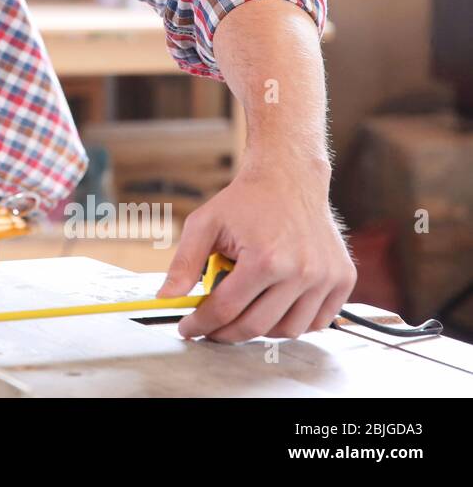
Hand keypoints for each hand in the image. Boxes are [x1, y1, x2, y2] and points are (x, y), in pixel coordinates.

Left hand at [156, 151, 355, 342]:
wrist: (289, 178)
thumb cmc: (246, 200)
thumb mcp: (204, 223)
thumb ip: (184, 263)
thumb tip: (166, 297)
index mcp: (266, 259)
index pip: (226, 309)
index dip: (201, 323)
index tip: (188, 327)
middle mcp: (301, 272)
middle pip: (256, 326)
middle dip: (225, 332)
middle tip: (209, 328)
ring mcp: (326, 278)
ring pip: (288, 330)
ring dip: (260, 330)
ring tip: (242, 312)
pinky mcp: (343, 279)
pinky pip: (316, 321)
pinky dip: (293, 322)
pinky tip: (273, 307)